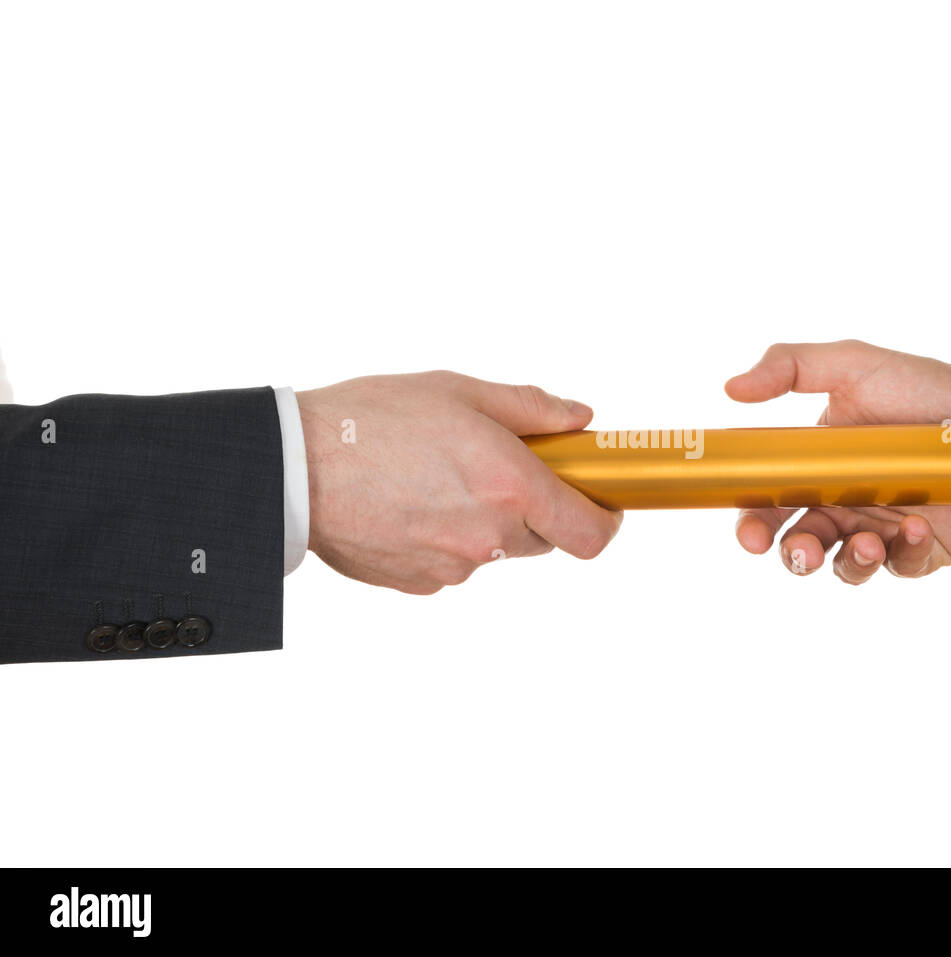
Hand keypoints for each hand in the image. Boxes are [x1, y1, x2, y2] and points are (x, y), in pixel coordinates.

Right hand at [297, 371, 621, 593]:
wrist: (291, 469)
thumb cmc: (370, 421)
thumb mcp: (459, 392)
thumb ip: (531, 409)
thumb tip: (579, 420)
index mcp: (509, 487)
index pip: (591, 534)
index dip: (606, 520)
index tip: (601, 501)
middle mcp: (488, 537)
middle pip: (543, 538)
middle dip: (533, 506)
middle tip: (500, 467)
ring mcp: (453, 567)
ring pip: (495, 550)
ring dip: (485, 520)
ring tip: (437, 477)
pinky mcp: (419, 584)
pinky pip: (453, 562)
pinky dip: (445, 536)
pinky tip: (410, 502)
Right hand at [725, 341, 950, 583]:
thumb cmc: (919, 387)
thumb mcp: (852, 363)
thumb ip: (791, 365)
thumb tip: (731, 388)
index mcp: (814, 469)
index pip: (768, 504)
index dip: (751, 523)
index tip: (748, 533)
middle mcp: (841, 505)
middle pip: (799, 545)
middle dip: (791, 556)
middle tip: (799, 550)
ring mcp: (879, 530)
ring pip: (845, 566)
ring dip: (848, 562)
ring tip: (867, 542)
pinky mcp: (920, 548)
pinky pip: (901, 566)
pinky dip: (902, 554)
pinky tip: (913, 527)